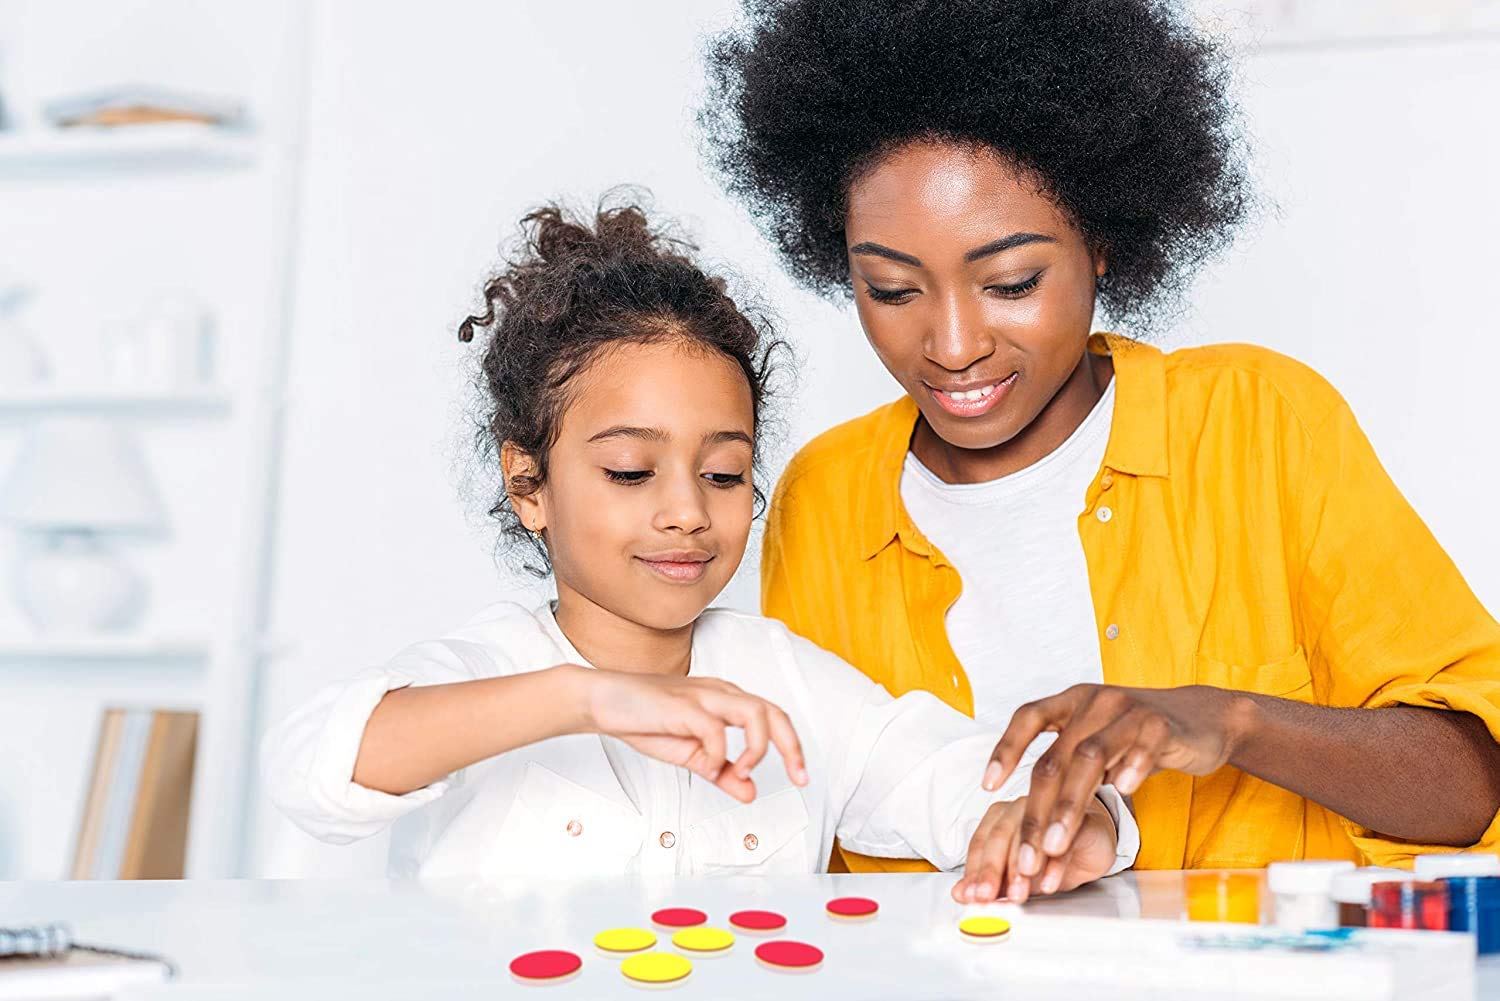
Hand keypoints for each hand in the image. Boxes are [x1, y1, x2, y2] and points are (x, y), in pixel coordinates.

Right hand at [584, 670, 808, 802]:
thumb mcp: (692, 755)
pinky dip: (719, 752)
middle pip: (773, 712)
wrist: (604, 702)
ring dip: (756, 748)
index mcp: (726, 701)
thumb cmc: (646, 721)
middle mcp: (721, 693)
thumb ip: (722, 773)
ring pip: (754, 712)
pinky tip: (708, 765)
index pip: (773, 718)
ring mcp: (702, 696)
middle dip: (792, 747)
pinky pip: (714, 728)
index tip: (801, 778)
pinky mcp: (682, 705)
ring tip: (741, 771)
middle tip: (797, 778)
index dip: (793, 747)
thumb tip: (751, 793)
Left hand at [951, 795, 1118, 903]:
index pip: (981, 841)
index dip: (974, 870)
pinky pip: (1064, 840)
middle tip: (987, 896)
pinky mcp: (1080, 820)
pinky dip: (1054, 866)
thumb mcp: (1018, 874)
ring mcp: (1050, 811)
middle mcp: (1021, 808)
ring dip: (1020, 867)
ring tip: (1016, 893)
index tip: (970, 896)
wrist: (1092, 841)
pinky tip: (1048, 885)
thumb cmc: (1050, 855)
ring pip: (1030, 835)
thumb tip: (960, 894)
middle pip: (1001, 835)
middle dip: (992, 869)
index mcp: (1001, 817)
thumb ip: (990, 881)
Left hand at [982, 684, 1249, 879]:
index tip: (988, 786)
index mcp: (1071, 702)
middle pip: (1055, 757)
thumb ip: (1067, 772)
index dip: (1005, 749)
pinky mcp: (1162, 723)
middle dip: (1037, 811)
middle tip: (1028, 854)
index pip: (1028, 717)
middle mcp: (1094, 701)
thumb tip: (1031, 824)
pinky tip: (1124, 793)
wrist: (1203, 719)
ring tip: (1058, 844)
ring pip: (1090, 757)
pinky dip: (1131, 768)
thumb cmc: (1139, 739)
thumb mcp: (1096, 746)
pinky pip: (1142, 745)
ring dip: (1070, 805)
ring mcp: (1128, 709)